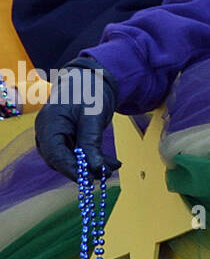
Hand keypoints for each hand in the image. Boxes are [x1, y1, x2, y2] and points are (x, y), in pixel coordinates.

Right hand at [34, 56, 120, 181]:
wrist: (92, 78)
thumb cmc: (89, 91)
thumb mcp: (93, 115)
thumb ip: (91, 142)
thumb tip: (95, 169)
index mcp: (49, 124)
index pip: (55, 154)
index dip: (70, 169)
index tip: (87, 180)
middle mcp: (47, 133)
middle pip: (61, 160)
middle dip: (83, 169)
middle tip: (106, 173)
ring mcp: (55, 137)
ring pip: (70, 159)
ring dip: (91, 165)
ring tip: (113, 167)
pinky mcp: (66, 140)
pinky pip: (76, 154)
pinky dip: (92, 158)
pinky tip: (111, 162)